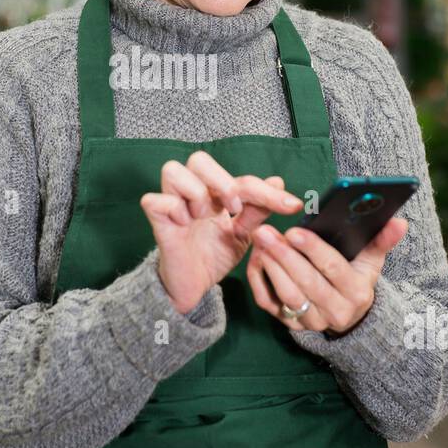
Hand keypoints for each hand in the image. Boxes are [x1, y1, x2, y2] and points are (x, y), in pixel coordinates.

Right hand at [140, 152, 302, 313]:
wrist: (194, 287)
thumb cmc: (214, 256)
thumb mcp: (243, 235)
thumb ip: (257, 211)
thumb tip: (278, 182)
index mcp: (215, 194)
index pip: (242, 180)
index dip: (268, 191)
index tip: (293, 206)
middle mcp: (192, 193)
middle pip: (199, 159)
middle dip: (222, 181)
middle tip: (233, 208)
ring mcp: (173, 205)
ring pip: (173, 170)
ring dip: (195, 193)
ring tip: (204, 217)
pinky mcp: (157, 222)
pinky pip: (155, 200)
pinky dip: (174, 209)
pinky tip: (185, 225)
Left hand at [246, 216, 408, 334]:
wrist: (348, 316)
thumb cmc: (356, 278)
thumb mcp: (371, 261)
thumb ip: (382, 240)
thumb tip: (398, 222)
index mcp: (356, 292)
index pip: (333, 269)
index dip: (313, 250)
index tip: (294, 231)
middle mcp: (336, 311)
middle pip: (307, 282)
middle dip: (285, 255)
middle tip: (266, 232)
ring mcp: (312, 321)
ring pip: (287, 295)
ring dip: (271, 267)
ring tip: (260, 242)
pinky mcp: (292, 325)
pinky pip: (271, 304)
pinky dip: (260, 282)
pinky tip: (256, 258)